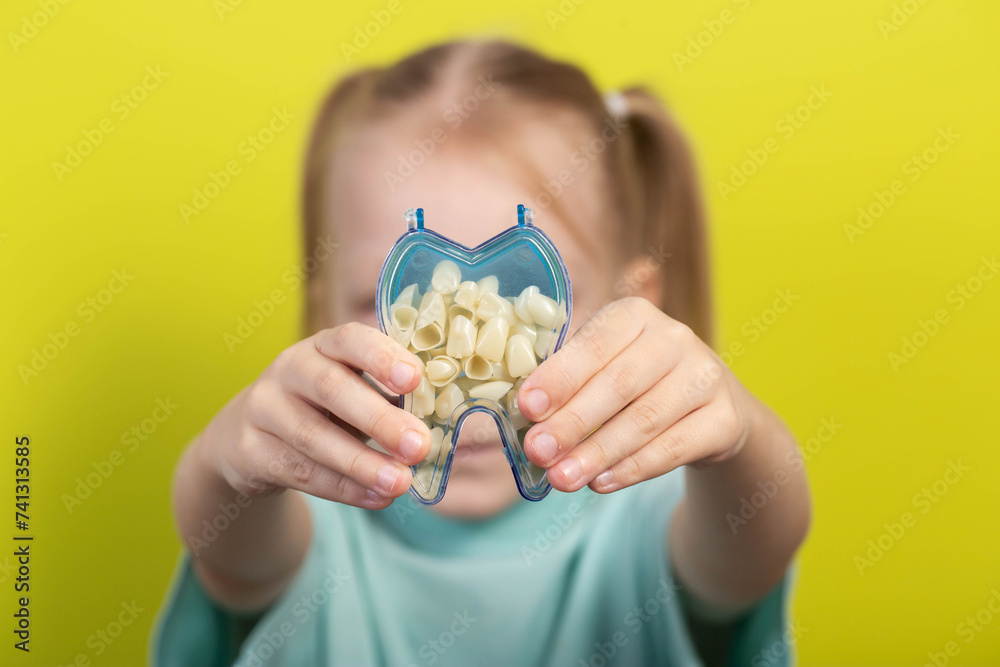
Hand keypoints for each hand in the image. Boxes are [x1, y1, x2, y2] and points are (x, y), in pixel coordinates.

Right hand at [203, 323, 430, 508]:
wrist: (251, 436)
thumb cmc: (325, 408)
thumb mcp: (353, 391)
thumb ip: (391, 399)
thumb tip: (446, 426)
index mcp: (324, 345)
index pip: (350, 339)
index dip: (382, 357)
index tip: (414, 379)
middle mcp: (290, 368)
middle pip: (332, 388)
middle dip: (380, 420)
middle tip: (419, 446)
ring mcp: (265, 407)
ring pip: (314, 437)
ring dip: (362, 463)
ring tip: (401, 483)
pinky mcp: (250, 449)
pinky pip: (300, 471)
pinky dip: (343, 488)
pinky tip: (376, 498)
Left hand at [516, 297, 754, 492]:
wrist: (712, 410)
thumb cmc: (637, 385)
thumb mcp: (604, 369)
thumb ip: (568, 385)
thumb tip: (524, 418)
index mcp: (634, 314)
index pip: (593, 345)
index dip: (559, 377)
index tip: (527, 408)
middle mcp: (675, 337)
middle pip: (617, 385)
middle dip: (572, 421)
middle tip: (538, 451)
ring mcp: (705, 377)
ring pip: (643, 420)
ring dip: (596, 453)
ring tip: (561, 479)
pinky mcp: (725, 418)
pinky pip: (672, 448)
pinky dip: (632, 468)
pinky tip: (600, 483)